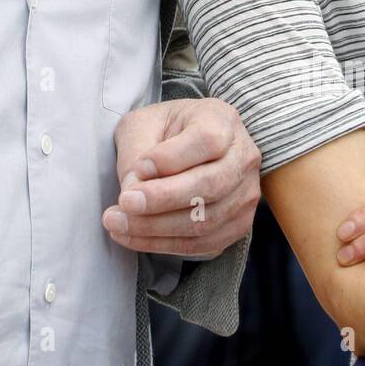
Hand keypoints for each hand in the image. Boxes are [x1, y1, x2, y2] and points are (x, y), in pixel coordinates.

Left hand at [102, 98, 260, 256]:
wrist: (188, 142)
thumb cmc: (165, 129)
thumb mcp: (143, 124)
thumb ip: (136, 152)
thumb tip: (132, 194)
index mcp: (222, 121)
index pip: (206, 141)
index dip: (170, 159)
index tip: (138, 169)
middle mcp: (243, 158)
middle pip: (210, 186)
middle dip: (160, 200)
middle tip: (123, 204)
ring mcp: (245, 195)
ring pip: (205, 221)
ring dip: (156, 229)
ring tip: (118, 223)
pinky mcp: (237, 225)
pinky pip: (203, 244)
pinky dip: (164, 244)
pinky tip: (134, 236)